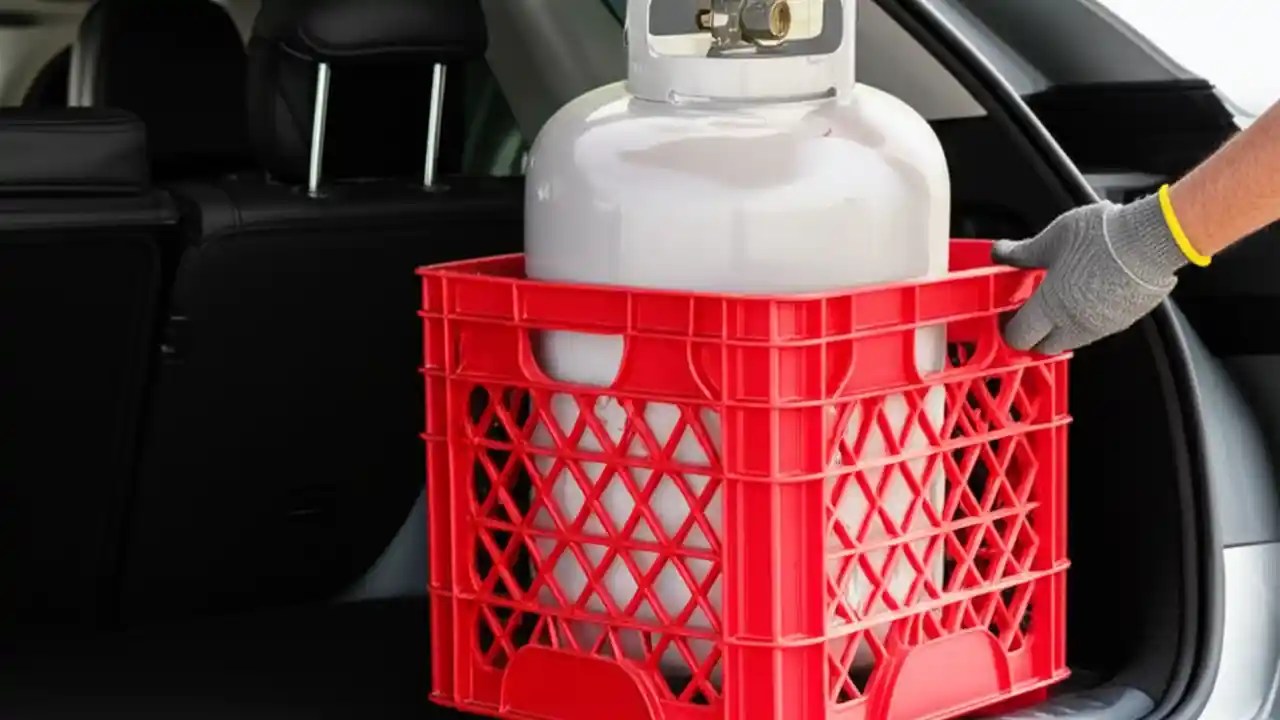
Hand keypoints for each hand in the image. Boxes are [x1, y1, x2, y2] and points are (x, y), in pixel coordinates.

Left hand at [992, 194, 1187, 353]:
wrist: (1152, 239)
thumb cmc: (1102, 236)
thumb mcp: (1051, 239)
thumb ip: (1022, 252)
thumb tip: (1000, 252)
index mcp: (1050, 307)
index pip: (1019, 337)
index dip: (1008, 329)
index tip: (1007, 316)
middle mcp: (1074, 325)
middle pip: (1044, 346)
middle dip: (1034, 333)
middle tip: (1030, 310)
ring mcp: (1101, 327)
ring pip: (1071, 340)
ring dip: (1060, 328)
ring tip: (1059, 298)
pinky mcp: (1123, 322)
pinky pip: (1096, 330)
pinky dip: (1085, 320)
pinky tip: (1087, 294)